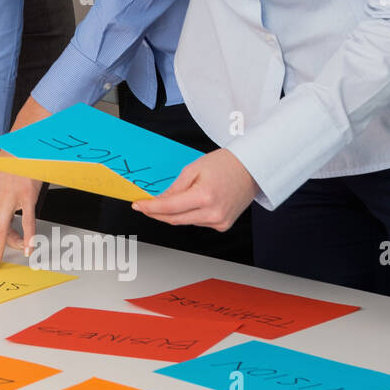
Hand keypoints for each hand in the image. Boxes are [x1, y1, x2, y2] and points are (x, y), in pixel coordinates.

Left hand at [132, 148, 257, 230]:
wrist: (252, 169)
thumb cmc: (225, 164)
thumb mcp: (194, 169)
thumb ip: (174, 188)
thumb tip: (158, 201)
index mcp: (204, 197)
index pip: (169, 208)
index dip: (150, 208)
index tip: (137, 205)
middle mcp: (213, 213)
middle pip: (174, 219)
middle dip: (156, 214)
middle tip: (144, 206)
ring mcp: (219, 222)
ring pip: (185, 221)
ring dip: (173, 214)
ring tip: (167, 202)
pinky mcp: (223, 225)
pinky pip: (197, 222)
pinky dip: (188, 215)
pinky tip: (190, 204)